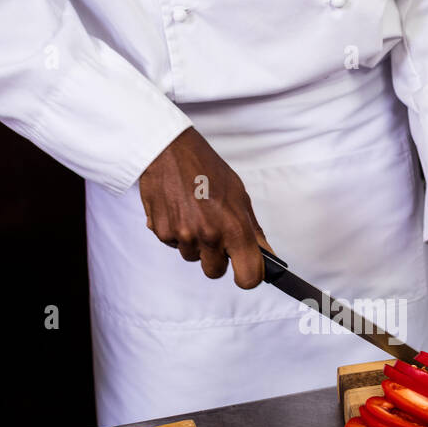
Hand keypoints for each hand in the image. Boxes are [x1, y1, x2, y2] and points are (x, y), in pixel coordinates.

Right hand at [138, 127, 271, 288]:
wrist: (170, 149)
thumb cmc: (207, 169)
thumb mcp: (239, 196)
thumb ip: (252, 230)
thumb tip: (266, 255)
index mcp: (233, 227)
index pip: (248, 276)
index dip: (248, 276)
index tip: (245, 269)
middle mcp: (208, 235)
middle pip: (215, 272)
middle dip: (216, 258)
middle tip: (215, 234)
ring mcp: (182, 235)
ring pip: (192, 257)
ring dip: (195, 243)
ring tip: (194, 215)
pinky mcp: (161, 232)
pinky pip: (173, 245)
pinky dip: (176, 233)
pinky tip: (179, 211)